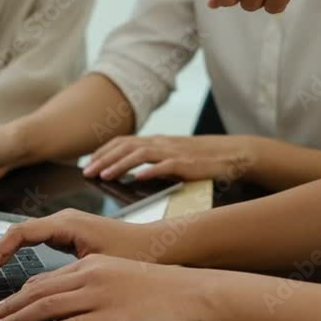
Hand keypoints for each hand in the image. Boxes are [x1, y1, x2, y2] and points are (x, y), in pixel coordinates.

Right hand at [0, 209, 152, 286]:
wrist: (163, 246)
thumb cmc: (138, 253)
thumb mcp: (99, 266)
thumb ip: (67, 275)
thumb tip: (37, 289)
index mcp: (66, 223)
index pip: (17, 234)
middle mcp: (62, 222)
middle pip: (15, 237)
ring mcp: (65, 228)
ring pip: (24, 241)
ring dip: (5, 259)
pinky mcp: (70, 238)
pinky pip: (36, 246)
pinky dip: (20, 260)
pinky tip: (13, 278)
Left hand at [0, 255, 205, 320]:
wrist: (189, 292)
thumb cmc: (159, 288)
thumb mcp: (119, 277)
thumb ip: (92, 284)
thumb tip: (66, 302)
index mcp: (91, 265)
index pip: (45, 279)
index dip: (18, 294)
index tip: (2, 306)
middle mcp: (89, 276)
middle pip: (37, 291)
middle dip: (8, 307)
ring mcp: (97, 296)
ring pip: (44, 308)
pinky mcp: (107, 317)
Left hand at [83, 135, 256, 181]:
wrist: (233, 154)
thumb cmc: (202, 159)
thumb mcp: (173, 157)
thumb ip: (153, 161)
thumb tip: (129, 173)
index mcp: (157, 141)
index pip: (123, 142)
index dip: (103, 151)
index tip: (88, 163)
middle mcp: (162, 143)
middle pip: (126, 147)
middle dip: (104, 159)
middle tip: (87, 172)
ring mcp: (174, 152)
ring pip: (140, 154)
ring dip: (120, 165)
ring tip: (104, 176)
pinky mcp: (188, 164)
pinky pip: (166, 166)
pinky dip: (150, 171)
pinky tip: (137, 179)